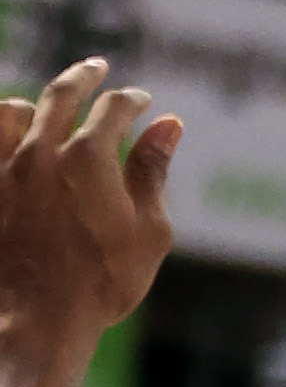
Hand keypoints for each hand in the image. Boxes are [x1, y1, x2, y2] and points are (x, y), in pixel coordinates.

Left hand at [0, 58, 179, 347]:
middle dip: (83, 75)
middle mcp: (41, 151)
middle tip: (95, 66)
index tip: (143, 102)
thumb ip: (153, 172)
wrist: (32, 320)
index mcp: (90, 158)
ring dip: (32, 103)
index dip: (132, 100)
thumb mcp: (148, 231)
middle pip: (60, 93)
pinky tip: (8, 136)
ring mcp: (4, 168)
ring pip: (11, 111)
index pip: (115, 108)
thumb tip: (168, 125)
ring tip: (41, 106)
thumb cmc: (101, 283)